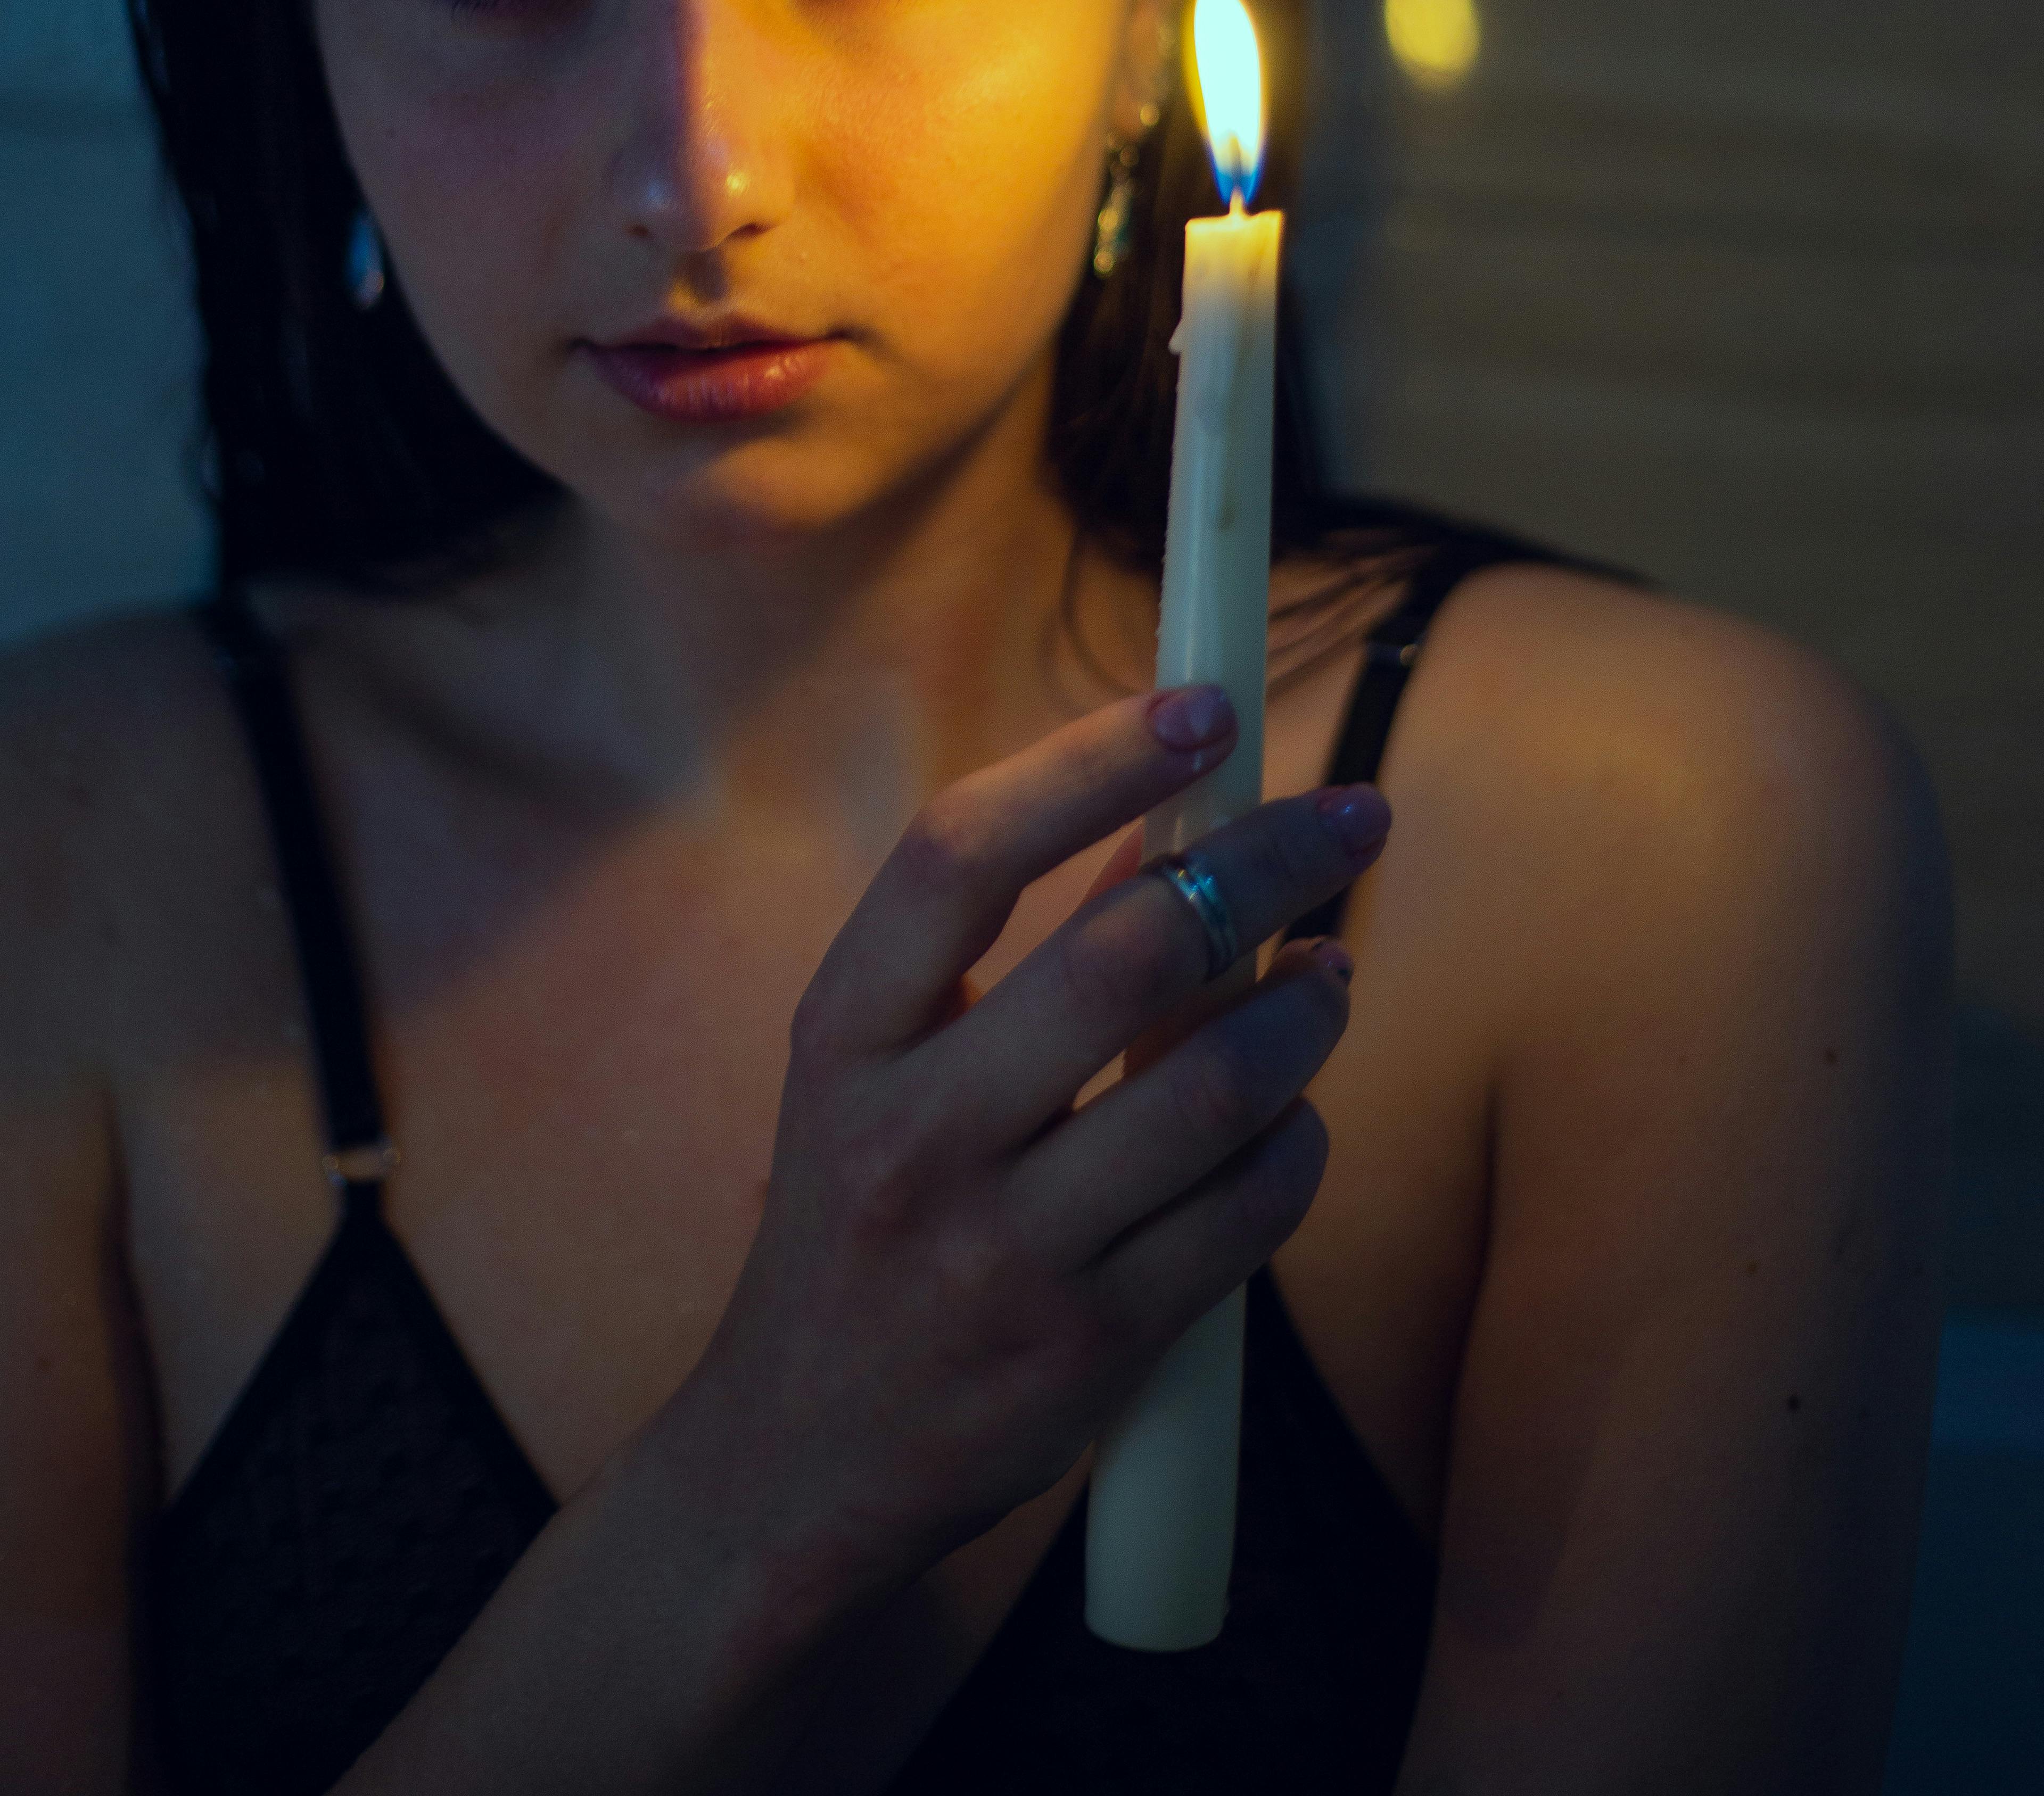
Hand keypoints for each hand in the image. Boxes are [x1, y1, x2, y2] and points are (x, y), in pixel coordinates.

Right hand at [688, 684, 1390, 1598]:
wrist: (795, 1461)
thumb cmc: (858, 1223)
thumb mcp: (879, 1071)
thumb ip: (1002, 951)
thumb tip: (1172, 817)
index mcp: (843, 1035)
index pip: (960, 850)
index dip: (1089, 759)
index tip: (1202, 706)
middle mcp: (913, 1134)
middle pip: (1123, 952)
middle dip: (1264, 860)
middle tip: (1350, 814)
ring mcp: (1004, 1249)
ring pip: (1215, 1086)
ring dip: (1306, 1006)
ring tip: (1334, 969)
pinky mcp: (1092, 1348)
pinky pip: (1250, 1213)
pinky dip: (1300, 1142)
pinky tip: (1299, 1112)